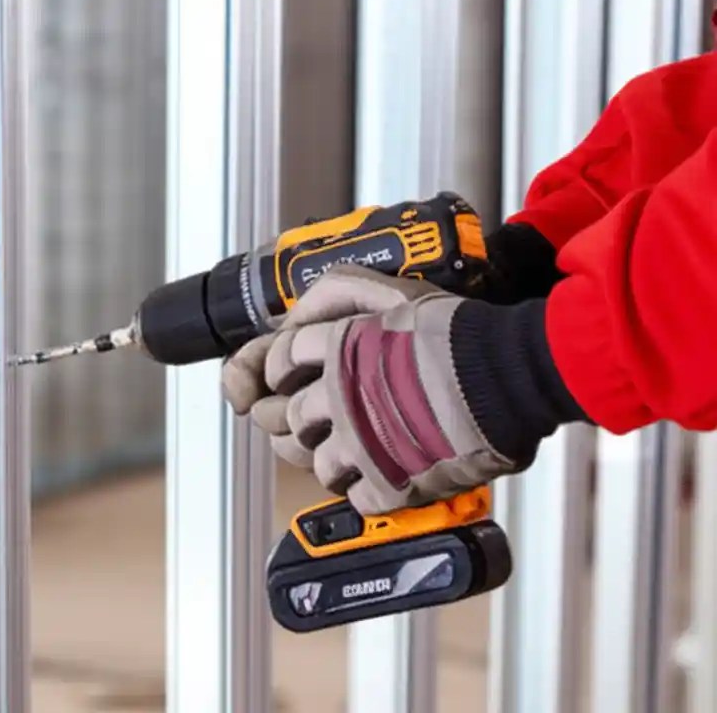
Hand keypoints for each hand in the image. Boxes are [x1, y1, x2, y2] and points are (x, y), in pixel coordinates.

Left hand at [223, 265, 583, 513]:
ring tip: (361, 447)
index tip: (288, 377)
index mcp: (339, 348)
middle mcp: (341, 395)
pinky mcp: (388, 482)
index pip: (277, 361)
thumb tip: (291, 318)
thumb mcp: (392, 291)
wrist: (511, 375)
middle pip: (288, 417)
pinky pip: (354, 496)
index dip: (281, 370)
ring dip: (335, 458)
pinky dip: (368, 488)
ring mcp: (361, 443)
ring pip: (317, 464)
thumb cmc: (461, 333)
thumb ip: (337, 293)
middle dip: (304, 419)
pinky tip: (387, 468)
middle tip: (325, 418)